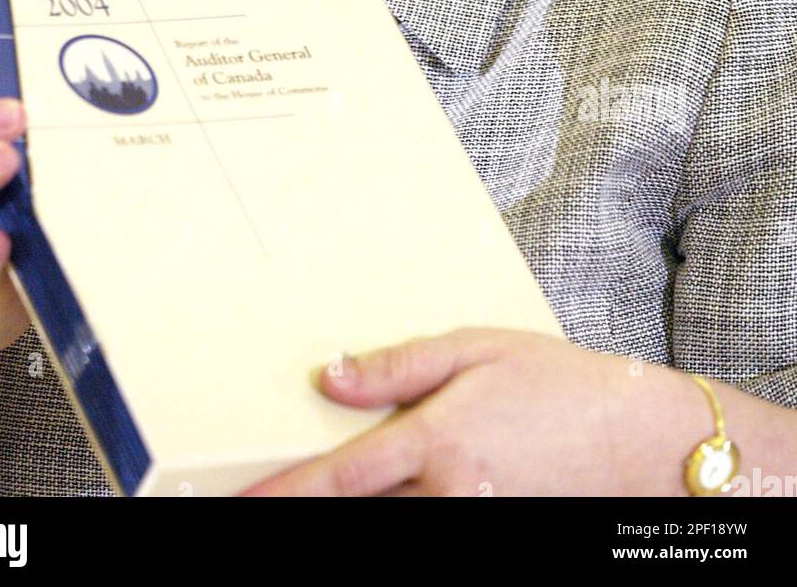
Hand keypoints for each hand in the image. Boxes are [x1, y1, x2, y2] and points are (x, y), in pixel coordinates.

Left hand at [240, 326, 661, 496]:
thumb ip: (398, 365)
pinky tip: (391, 489)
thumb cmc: (558, 382)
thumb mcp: (476, 349)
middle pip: (360, 513)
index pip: (342, 478)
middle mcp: (450, 495)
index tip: (243, 499)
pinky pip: (430, 526)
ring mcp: (473, 522)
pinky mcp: (491, 531)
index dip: (285, 492)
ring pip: (392, 525)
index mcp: (440, 442)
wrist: (637, 439)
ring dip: (357, 508)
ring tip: (314, 487)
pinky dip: (402, 509)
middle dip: (309, 505)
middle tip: (259, 491)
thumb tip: (330, 374)